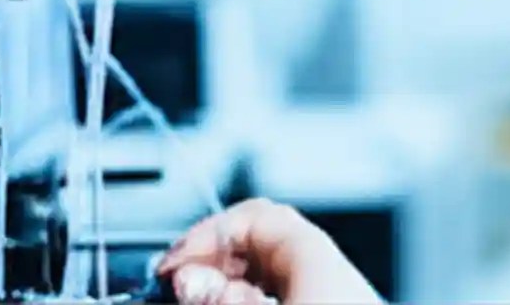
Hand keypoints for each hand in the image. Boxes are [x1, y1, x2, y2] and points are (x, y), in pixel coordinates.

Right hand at [157, 198, 382, 304]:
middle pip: (263, 243)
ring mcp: (338, 291)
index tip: (172, 264)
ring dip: (229, 280)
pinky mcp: (332, 303)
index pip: (255, 214)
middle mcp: (334, 271)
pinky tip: (232, 304)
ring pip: (272, 271)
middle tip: (178, 283)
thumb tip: (189, 278)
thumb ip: (221, 295)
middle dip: (213, 258)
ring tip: (196, 299)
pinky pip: (287, 291)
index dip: (205, 232)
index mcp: (320, 257)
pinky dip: (254, 295)